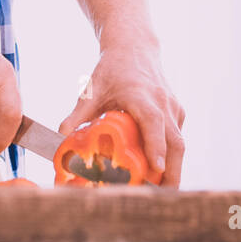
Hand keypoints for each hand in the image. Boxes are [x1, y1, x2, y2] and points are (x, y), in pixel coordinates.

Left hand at [58, 33, 184, 186]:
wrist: (134, 47)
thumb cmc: (112, 69)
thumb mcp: (92, 90)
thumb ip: (78, 114)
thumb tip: (61, 137)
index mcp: (142, 96)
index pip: (153, 122)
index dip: (156, 145)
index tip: (156, 168)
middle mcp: (162, 102)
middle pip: (175, 141)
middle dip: (172, 171)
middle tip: (162, 195)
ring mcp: (173, 108)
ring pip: (179, 142)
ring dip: (173, 167)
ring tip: (161, 190)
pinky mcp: (177, 112)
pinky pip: (177, 137)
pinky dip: (170, 155)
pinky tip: (158, 172)